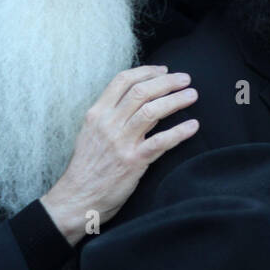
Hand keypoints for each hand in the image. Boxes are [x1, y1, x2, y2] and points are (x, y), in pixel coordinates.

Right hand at [40, 66, 199, 244]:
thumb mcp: (91, 134)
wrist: (77, 198)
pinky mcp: (133, 161)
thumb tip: (137, 102)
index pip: (123, 81)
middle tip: (185, 79)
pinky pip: (160, 142)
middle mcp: (108, 123)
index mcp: (97, 114)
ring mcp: (121, 142)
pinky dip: (179, 132)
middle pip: (141, 91)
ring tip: (192, 95)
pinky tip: (193, 126)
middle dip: (167, 82)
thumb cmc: (86, 167)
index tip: (163, 71)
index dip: (146, 72)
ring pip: (152, 111)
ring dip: (176, 100)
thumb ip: (110, 117)